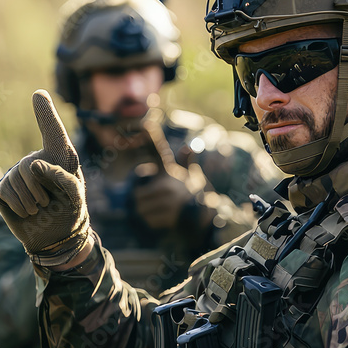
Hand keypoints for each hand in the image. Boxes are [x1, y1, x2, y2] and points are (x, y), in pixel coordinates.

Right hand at [0, 90, 90, 267]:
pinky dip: (17, 205)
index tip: (38, 95)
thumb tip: (33, 164)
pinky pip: (4, 191)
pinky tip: (27, 211)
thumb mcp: (76, 195)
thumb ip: (62, 176)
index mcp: (57, 155)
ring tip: (40, 208)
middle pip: (28, 167)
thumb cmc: (70, 210)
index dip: (45, 113)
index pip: (52, 130)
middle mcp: (34, 159)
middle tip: (50, 203)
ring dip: (30, 201)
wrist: (55, 236)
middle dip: (39, 190)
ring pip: (15, 180)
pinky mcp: (1, 188)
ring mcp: (15, 173)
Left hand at [132, 111, 213, 232]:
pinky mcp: (168, 217)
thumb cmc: (198, 195)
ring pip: (141, 209)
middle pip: (137, 194)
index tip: (146, 123)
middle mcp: (168, 185)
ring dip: (145, 213)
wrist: (210, 216)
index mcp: (170, 172)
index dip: (152, 137)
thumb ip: (187, 163)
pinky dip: (152, 223)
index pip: (159, 151)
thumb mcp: (194, 177)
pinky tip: (164, 220)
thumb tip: (188, 147)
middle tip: (150, 203)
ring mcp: (168, 201)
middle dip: (140, 201)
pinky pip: (148, 221)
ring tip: (159, 211)